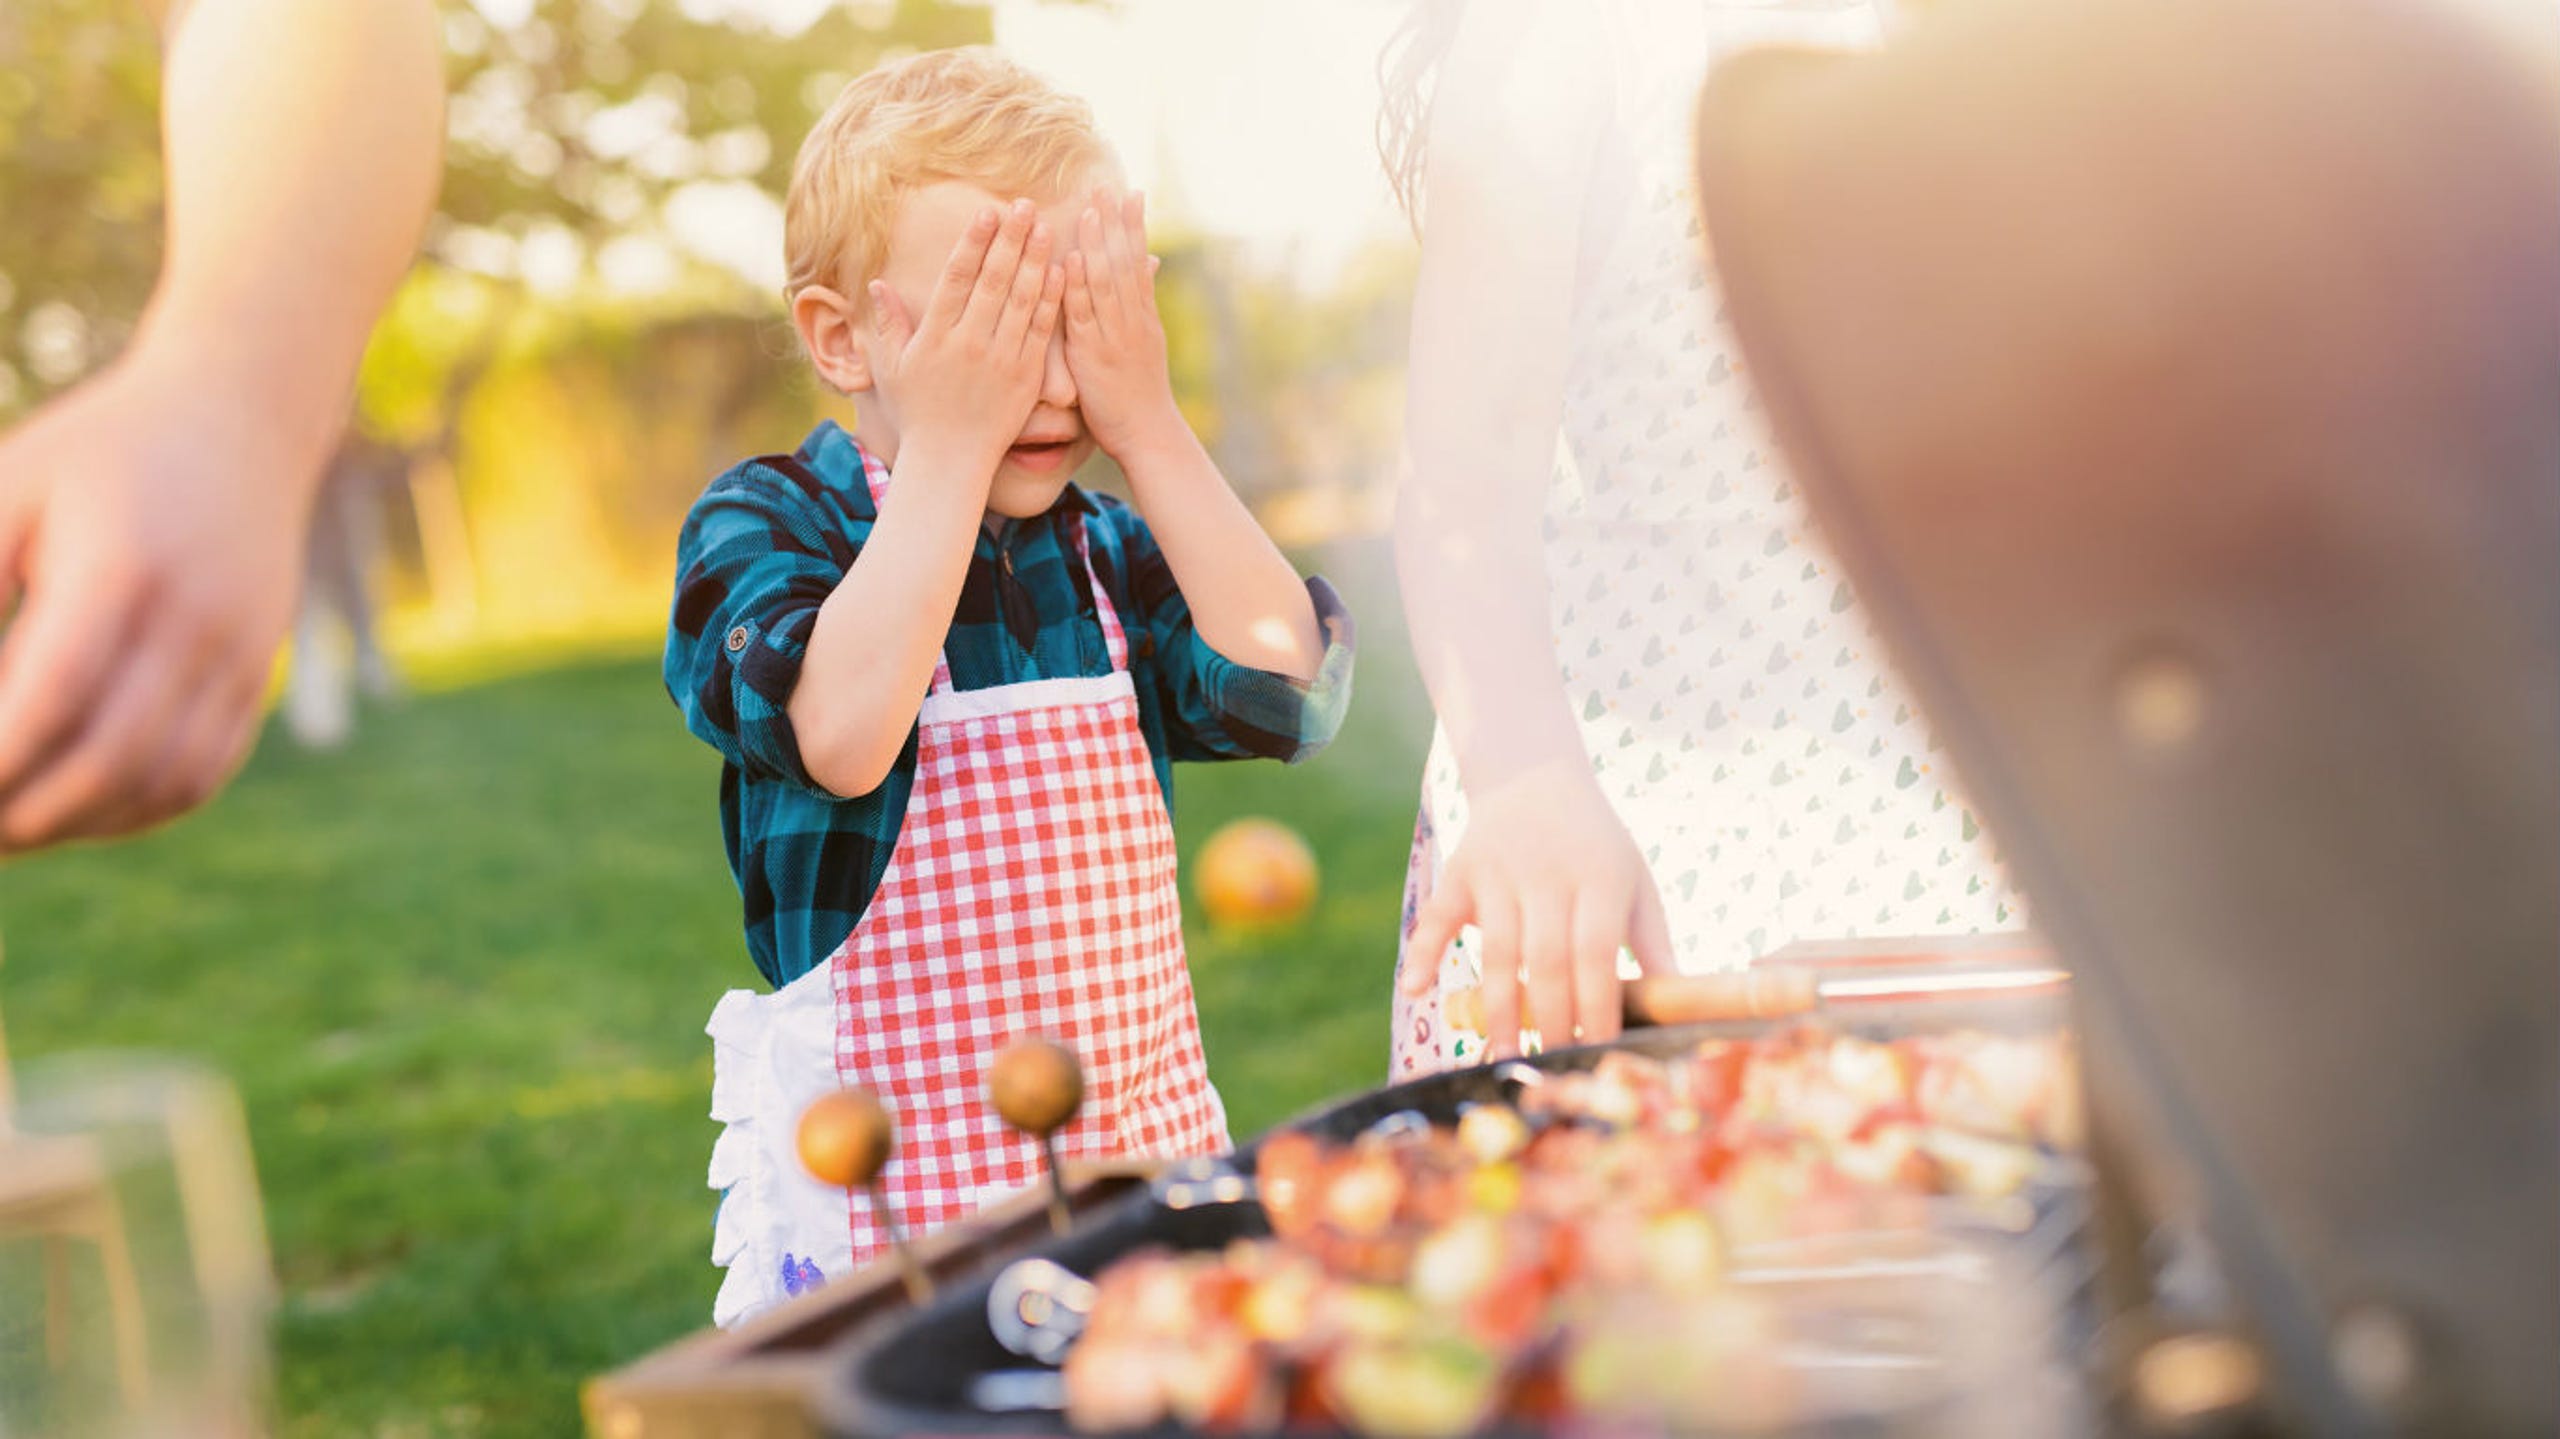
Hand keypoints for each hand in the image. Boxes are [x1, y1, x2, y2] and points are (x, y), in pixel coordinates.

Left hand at [0, 343, 327, 850]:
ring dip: (83, 820)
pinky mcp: (258, 672)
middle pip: (112, 754)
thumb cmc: (98, 452)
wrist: (242, 419)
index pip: (54, 695)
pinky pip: (203, 769)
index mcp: (123, 569)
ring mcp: (241, 652)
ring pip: (164, 777)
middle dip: (28, 811)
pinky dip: (139, 808)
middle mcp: (196, 621)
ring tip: (16, 829)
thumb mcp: (11, 489)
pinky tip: (82, 809)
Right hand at [866, 199, 1064, 472]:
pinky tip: (1061, 272)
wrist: (951, 461)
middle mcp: (971, 342)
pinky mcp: (1026, 376)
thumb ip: (887, 325)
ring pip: (1022, 300)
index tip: (988, 212)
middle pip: (994, 279)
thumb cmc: (918, 414)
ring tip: (1046, 227)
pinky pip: (1041, 332)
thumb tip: (877, 284)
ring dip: (1035, 260)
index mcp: (937, 335)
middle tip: (1026, 205)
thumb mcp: (892, 368)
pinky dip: (1051, 300)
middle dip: (1011, 239)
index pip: (958, 277)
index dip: (975, 241)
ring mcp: (1001, 359)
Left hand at [1062, 187, 1180, 461]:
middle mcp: (1132, 321)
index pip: (1138, 261)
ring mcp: (1115, 337)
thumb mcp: (1147, 346)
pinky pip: (1085, 317)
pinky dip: (1078, 287)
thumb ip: (1140, 310)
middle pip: (1124, 263)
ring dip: (1097, 245)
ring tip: (1089, 210)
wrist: (1150, 435)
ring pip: (1107, 283)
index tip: (1130, 192)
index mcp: (1143, 317)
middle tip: (1107, 185)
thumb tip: (1145, 276)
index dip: (1134, 226)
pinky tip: (1071, 261)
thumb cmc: (1142, 394)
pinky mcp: (1094, 356)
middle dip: (1116, 223)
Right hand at [1402, 759, 1676, 1059]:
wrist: (1534, 775)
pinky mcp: (1459, 870)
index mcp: (1599, 877)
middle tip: (1554, 1067)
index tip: (1600, 1052)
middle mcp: (1546, 873)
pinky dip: (1424, 952)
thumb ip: (1653, 941)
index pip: (1595, 952)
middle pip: (1546, 959)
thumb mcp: (1634, 879)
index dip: (1595, 1005)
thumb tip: (1681, 1006)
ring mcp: (1498, 871)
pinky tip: (1417, 991)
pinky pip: (1437, 916)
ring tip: (1504, 1057)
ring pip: (1496, 949)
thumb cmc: (1595, 844)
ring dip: (1498, 1008)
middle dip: (1551, 1019)